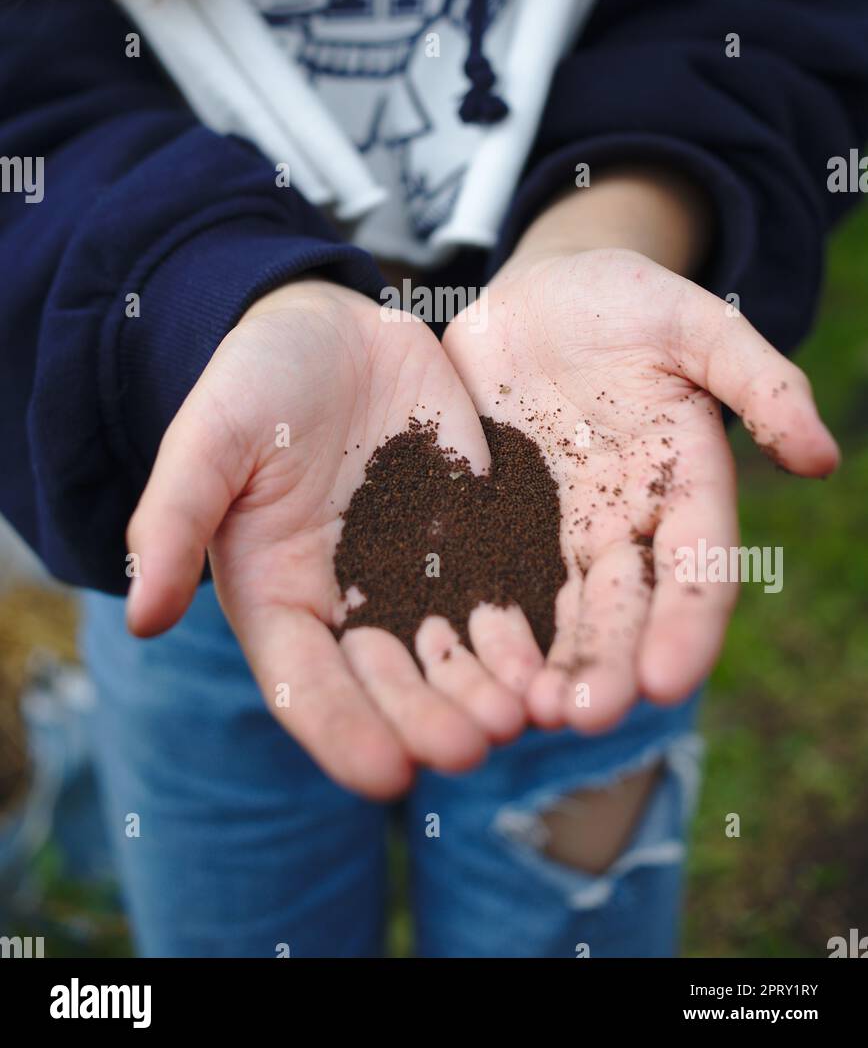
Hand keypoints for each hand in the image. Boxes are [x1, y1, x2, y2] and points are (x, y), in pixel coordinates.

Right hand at [126, 279, 526, 798]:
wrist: (331, 327)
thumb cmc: (253, 383)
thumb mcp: (208, 441)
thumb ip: (174, 521)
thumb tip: (141, 619)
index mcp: (279, 598)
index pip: (307, 685)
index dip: (342, 730)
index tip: (384, 775)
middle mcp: (352, 605)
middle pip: (392, 685)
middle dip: (430, 719)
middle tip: (472, 748)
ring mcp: (419, 574)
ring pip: (455, 655)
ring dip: (486, 691)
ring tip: (520, 716)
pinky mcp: (476, 535)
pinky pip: (505, 594)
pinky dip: (527, 630)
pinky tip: (554, 654)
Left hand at [443, 246, 837, 732]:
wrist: (538, 292)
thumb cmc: (626, 300)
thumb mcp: (697, 323)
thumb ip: (759, 380)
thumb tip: (824, 457)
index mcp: (683, 478)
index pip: (697, 563)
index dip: (686, 623)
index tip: (665, 679)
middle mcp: (624, 516)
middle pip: (624, 602)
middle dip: (608, 663)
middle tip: (584, 718)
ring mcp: (558, 522)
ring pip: (560, 607)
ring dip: (550, 664)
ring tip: (528, 715)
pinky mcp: (496, 514)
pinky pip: (493, 576)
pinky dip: (489, 624)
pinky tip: (468, 668)